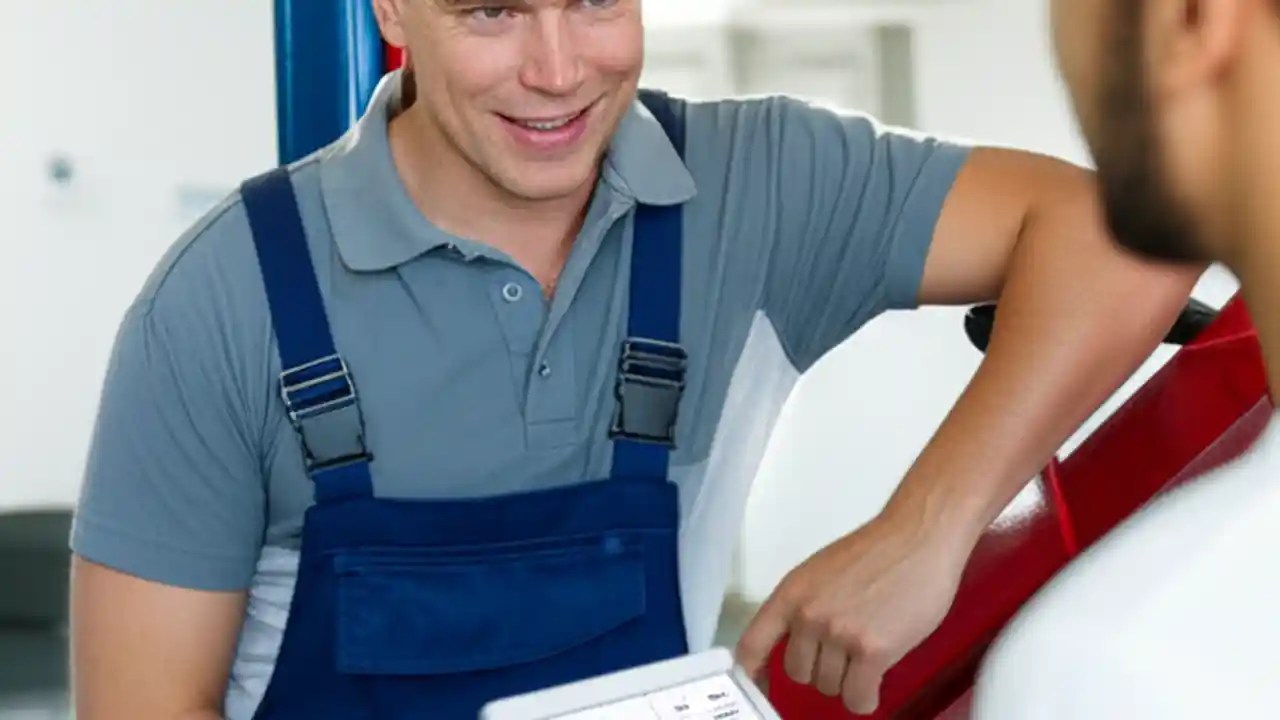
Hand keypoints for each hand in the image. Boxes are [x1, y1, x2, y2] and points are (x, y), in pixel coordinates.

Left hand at [734, 511, 972, 714]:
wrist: (919, 538)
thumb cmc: (877, 552)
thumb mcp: (821, 573)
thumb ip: (804, 607)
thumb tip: (796, 646)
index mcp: (791, 593)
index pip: (751, 645)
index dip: (750, 673)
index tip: (756, 686)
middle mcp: (808, 615)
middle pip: (797, 673)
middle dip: (820, 669)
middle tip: (844, 652)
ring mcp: (839, 634)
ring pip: (829, 687)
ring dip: (847, 680)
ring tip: (867, 653)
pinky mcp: (872, 651)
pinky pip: (857, 698)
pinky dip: (864, 699)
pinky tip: (874, 682)